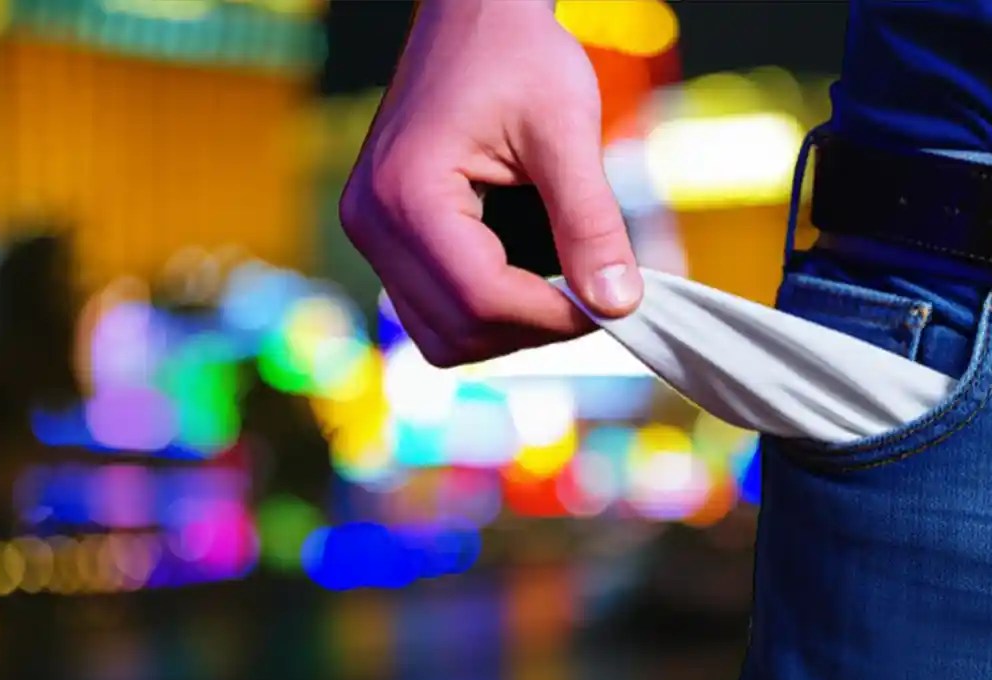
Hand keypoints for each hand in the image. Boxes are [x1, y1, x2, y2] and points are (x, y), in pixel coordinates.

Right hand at [339, 0, 642, 367]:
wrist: (472, 13)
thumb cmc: (518, 53)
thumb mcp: (567, 132)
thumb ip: (591, 224)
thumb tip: (620, 305)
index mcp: (408, 194)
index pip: (483, 300)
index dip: (557, 318)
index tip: (615, 302)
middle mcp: (372, 222)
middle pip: (459, 330)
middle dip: (535, 327)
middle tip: (594, 293)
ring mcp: (371, 232)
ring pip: (440, 336)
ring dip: (509, 328)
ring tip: (561, 286)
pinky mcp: (384, 236)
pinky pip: (431, 310)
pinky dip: (485, 312)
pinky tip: (527, 275)